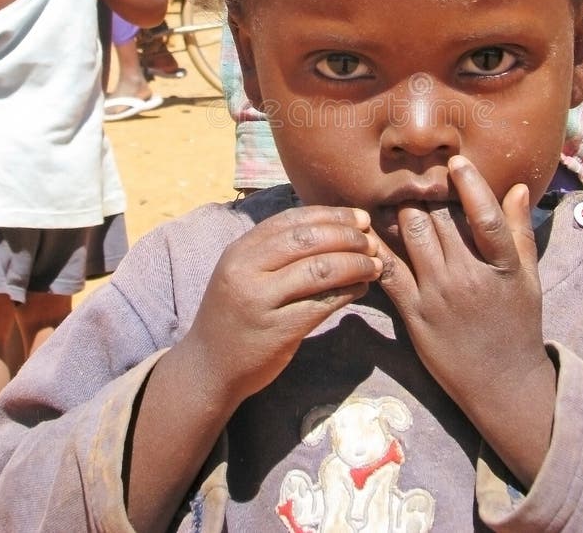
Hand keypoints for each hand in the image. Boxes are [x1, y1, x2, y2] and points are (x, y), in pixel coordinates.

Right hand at [182, 205, 382, 413]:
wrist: (207, 368)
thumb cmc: (234, 315)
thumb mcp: (242, 272)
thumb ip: (274, 250)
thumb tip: (330, 225)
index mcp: (240, 250)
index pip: (292, 219)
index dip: (331, 215)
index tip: (359, 218)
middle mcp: (246, 270)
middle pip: (308, 240)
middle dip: (347, 236)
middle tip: (371, 241)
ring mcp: (260, 301)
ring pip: (319, 269)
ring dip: (355, 264)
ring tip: (374, 265)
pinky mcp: (277, 331)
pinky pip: (322, 304)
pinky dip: (348, 291)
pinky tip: (362, 288)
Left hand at [374, 155, 554, 485]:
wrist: (503, 384)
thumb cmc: (518, 324)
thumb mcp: (528, 278)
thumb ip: (519, 231)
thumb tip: (516, 186)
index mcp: (503, 267)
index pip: (485, 217)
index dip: (470, 184)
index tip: (455, 161)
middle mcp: (469, 277)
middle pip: (440, 218)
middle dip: (427, 195)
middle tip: (417, 180)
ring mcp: (439, 296)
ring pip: (412, 235)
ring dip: (401, 212)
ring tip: (397, 200)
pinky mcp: (415, 315)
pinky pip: (390, 272)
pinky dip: (378, 249)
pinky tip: (370, 233)